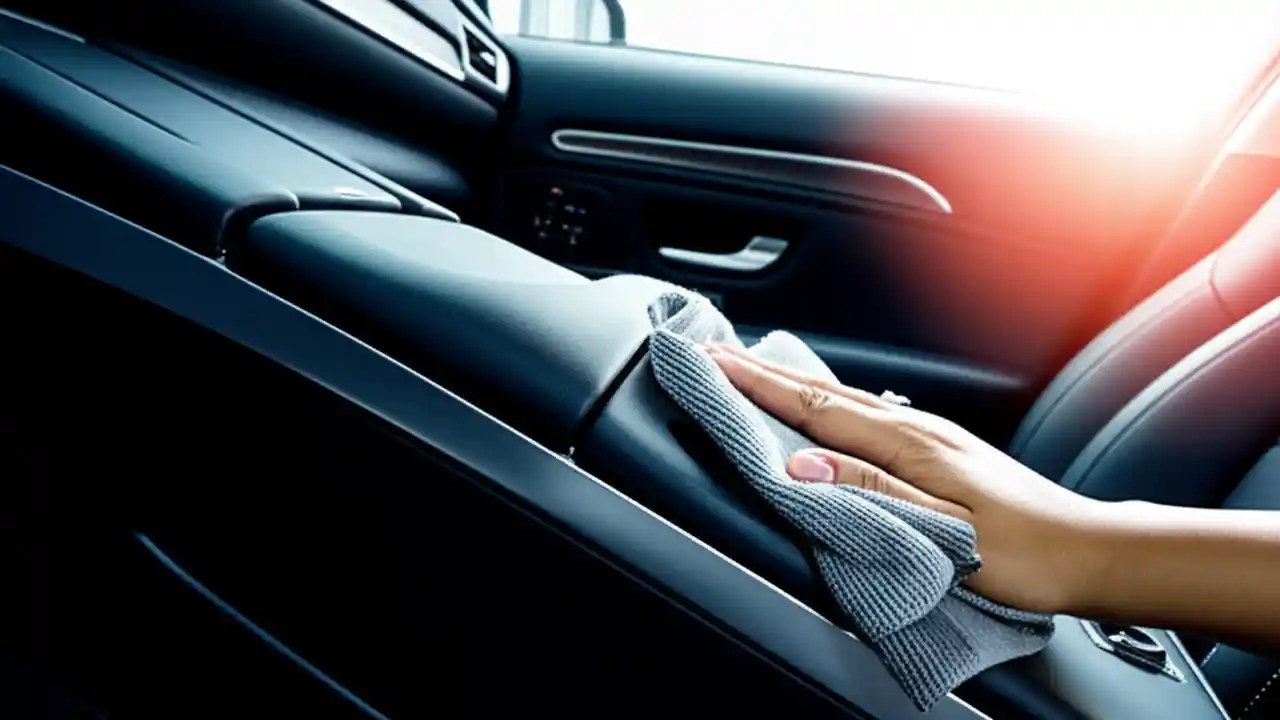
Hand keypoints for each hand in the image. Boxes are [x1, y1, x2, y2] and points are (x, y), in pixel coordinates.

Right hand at [705, 343, 1112, 614]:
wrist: (1091, 550)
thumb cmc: (1024, 552)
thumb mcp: (943, 531)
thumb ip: (869, 492)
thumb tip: (800, 464)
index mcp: (909, 445)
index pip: (815, 407)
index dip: (760, 384)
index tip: (715, 361)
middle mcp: (917, 429)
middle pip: (824, 392)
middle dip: (766, 372)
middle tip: (718, 353)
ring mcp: (932, 435)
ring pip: (845, 399)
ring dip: (795, 384)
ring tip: (756, 372)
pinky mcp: (943, 449)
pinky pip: (868, 414)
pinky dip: (829, 404)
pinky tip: (825, 408)